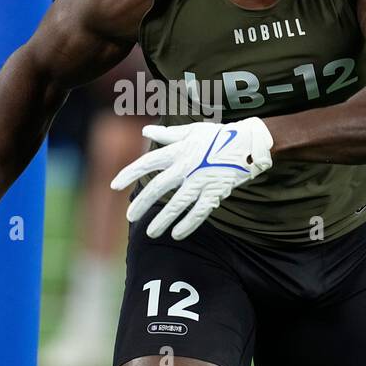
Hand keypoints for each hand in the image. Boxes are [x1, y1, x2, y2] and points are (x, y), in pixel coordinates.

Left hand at [110, 117, 272, 239]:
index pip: (148, 162)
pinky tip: (177, 234)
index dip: (130, 173)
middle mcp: (187, 166)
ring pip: (177, 203)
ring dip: (163, 219)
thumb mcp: (192, 131)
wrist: (250, 142)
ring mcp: (202, 180)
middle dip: (142, 203)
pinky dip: (188, 223)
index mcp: (179, 150)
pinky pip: (200, 211)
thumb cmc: (219, 136)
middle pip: (158, 187)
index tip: (114, 185)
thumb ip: (168, 135)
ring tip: (151, 233)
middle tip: (130, 217)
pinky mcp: (216, 191)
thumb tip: (145, 131)